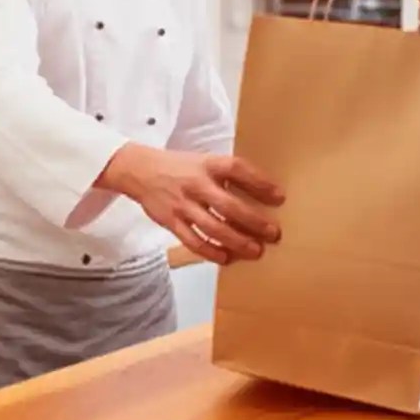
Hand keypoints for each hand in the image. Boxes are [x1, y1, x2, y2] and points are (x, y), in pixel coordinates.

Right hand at [98, 143, 284, 264]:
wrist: (140, 170)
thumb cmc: (179, 167)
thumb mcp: (203, 161)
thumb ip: (226, 175)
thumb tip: (261, 193)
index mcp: (207, 164)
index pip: (237, 170)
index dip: (260, 183)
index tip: (280, 197)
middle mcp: (196, 184)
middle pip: (229, 206)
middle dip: (254, 222)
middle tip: (273, 233)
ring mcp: (183, 205)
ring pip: (213, 228)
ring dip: (237, 241)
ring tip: (256, 251)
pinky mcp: (171, 221)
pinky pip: (193, 241)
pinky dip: (211, 251)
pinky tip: (226, 258)